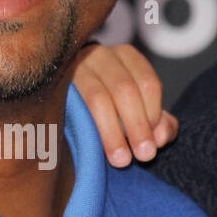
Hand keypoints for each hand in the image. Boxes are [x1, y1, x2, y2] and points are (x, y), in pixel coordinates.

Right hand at [72, 42, 178, 165]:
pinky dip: (87, 129)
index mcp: (126, 57)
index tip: (153, 143)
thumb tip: (162, 137)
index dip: (153, 115)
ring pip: (98, 98)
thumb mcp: (140, 111)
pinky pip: (73, 107)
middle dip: (138, 126)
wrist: (66, 103)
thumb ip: (158, 124)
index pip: (147, 83)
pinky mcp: (54, 86)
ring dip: (112, 133)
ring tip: (121, 160)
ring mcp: (74, 68)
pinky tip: (93, 147)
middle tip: (144, 156)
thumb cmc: (112, 109)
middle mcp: (100, 56)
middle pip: (124, 89)